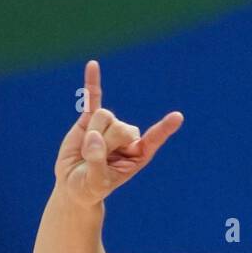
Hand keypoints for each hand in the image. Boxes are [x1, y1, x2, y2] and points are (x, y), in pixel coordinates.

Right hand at [54, 59, 182, 207]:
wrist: (73, 184)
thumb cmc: (89, 188)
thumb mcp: (95, 183)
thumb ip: (97, 162)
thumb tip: (93, 135)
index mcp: (137, 156)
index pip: (153, 140)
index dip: (163, 129)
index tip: (178, 117)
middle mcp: (127, 138)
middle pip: (120, 127)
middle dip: (105, 143)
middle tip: (94, 161)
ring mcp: (109, 126)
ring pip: (104, 116)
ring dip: (92, 134)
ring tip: (87, 152)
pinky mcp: (90, 119)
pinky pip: (92, 97)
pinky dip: (92, 83)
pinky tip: (93, 65)